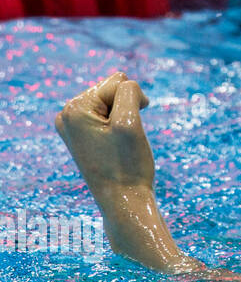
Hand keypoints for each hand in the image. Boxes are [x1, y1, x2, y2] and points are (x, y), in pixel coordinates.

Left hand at [54, 71, 154, 202]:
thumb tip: (124, 85)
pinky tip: (114, 144)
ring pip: (114, 101)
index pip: (119, 82)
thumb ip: (128, 90)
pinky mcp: (82, 134)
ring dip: (124, 118)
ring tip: (118, 143)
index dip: (134, 103)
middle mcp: (67, 113)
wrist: (124, 199)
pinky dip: (119, 125)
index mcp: (74, 108)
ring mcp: (72, 124)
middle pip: (113, 88)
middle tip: (123, 138)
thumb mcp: (130, 121)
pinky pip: (109, 113)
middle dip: (126, 109)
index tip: (127, 131)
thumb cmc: (128, 163)